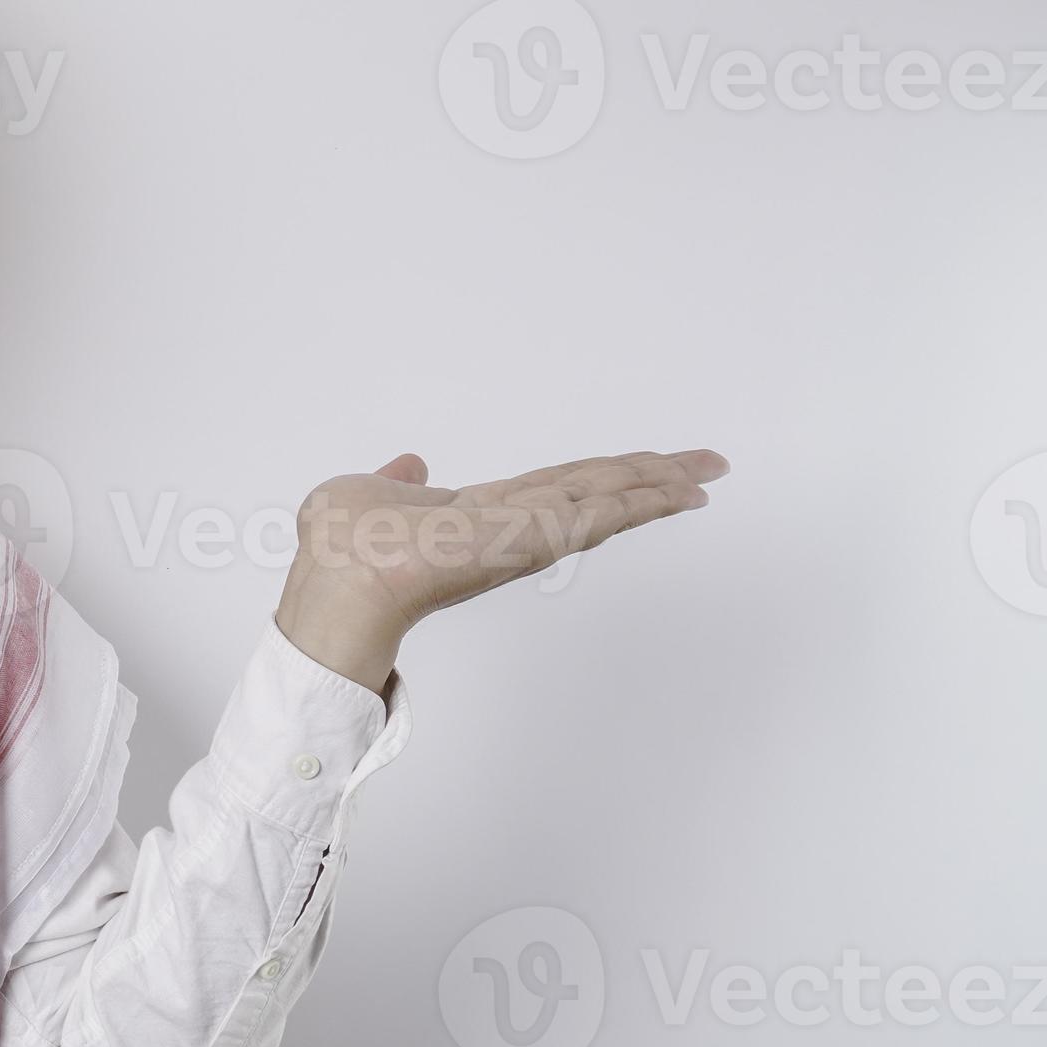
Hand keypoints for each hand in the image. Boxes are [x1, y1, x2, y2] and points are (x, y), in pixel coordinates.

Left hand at [272, 447, 729, 693]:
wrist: (339, 581)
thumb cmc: (338, 552)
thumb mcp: (361, 496)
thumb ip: (392, 483)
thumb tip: (409, 464)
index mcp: (479, 514)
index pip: (553, 489)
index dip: (598, 477)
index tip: (640, 468)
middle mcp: (513, 527)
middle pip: (595, 493)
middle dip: (651, 479)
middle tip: (709, 464)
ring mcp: (526, 536)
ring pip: (606, 502)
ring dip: (659, 486)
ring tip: (709, 472)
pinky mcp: (531, 542)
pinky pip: (598, 516)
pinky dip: (641, 502)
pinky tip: (681, 490)